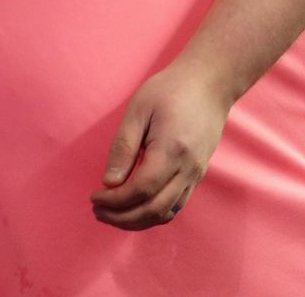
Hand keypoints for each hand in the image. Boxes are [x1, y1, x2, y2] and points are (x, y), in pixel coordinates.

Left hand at [89, 61, 231, 229]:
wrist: (210, 83)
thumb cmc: (169, 90)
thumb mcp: (137, 111)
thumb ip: (123, 147)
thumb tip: (110, 182)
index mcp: (171, 151)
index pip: (140, 190)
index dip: (115, 201)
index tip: (94, 197)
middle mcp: (188, 169)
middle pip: (154, 209)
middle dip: (122, 217)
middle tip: (98, 211)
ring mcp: (196, 174)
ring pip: (167, 213)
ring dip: (138, 220)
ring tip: (112, 214)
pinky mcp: (198, 174)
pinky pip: (176, 204)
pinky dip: (154, 213)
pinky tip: (135, 207)